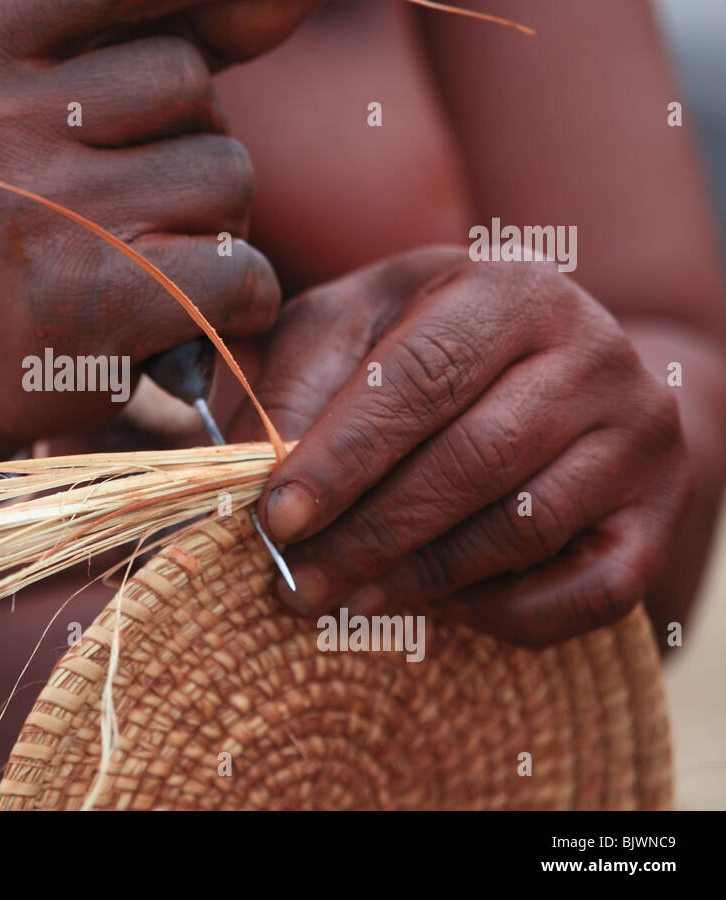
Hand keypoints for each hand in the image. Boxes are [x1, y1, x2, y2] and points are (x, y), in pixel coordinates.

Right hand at [0, 0, 332, 461]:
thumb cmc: (8, 219)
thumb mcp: (32, 107)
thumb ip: (151, 32)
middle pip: (185, 80)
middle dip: (191, 137)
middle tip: (124, 202)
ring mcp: (37, 214)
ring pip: (226, 171)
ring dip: (215, 220)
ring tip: (136, 258)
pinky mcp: (92, 303)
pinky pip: (242, 268)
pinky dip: (239, 298)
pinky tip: (179, 319)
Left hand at [233, 246, 690, 644]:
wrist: (557, 371)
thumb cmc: (421, 348)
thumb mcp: (349, 332)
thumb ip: (295, 383)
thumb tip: (245, 469)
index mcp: (509, 288)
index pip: (420, 379)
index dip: (342, 457)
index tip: (278, 520)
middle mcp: (594, 350)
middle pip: (472, 459)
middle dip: (370, 534)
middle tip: (297, 585)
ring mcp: (638, 433)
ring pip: (521, 528)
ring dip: (421, 579)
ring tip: (345, 602)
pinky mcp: (657, 512)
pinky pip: (589, 591)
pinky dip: (507, 614)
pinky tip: (439, 609)